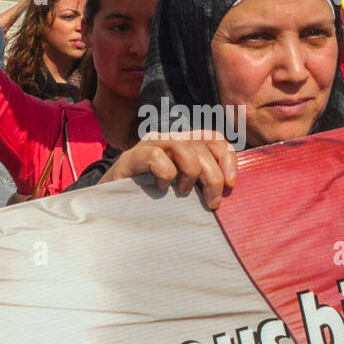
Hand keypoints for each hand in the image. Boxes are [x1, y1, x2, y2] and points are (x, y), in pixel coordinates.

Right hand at [99, 132, 237, 209]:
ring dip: (191, 173)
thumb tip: (229, 189)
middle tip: (212, 202)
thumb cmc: (152, 199)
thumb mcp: (182, 188)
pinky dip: (165, 175)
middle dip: (213, 176)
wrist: (111, 206)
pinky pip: (157, 157)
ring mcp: (149, 145)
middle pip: (202, 145)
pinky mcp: (131, 157)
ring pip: (183, 146)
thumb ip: (201, 183)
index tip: (231, 185)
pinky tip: (161, 189)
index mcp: (184, 143)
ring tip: (184, 192)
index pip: (214, 137)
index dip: (228, 158)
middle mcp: (168, 138)